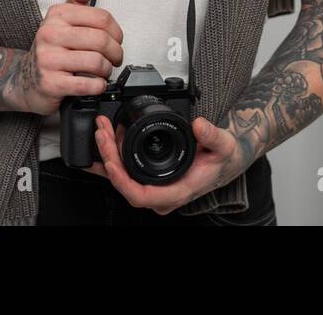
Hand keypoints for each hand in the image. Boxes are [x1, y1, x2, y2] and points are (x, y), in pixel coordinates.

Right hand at [9, 0, 123, 116]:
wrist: (26, 80)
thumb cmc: (51, 49)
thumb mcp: (62, 20)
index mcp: (57, 15)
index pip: (101, 18)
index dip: (116, 31)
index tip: (116, 40)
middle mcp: (50, 34)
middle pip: (101, 40)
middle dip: (115, 52)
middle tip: (114, 58)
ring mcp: (48, 59)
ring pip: (96, 62)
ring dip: (106, 70)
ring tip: (103, 71)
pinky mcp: (51, 83)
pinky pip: (87, 84)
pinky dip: (98, 85)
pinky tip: (96, 83)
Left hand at [81, 114, 252, 215]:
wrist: (220, 163)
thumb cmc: (219, 160)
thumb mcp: (223, 146)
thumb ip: (212, 136)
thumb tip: (199, 125)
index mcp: (177, 191)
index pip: (141, 196)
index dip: (121, 181)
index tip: (110, 162)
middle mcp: (160, 195)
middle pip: (124, 184)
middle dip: (109, 157)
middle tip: (103, 132)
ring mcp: (152, 188)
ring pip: (121, 178)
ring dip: (107, 154)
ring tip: (101, 130)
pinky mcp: (147, 178)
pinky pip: (123, 173)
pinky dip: (109, 159)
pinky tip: (99, 144)